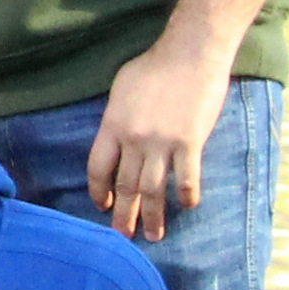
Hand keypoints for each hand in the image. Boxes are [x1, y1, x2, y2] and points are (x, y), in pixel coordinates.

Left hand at [81, 36, 232, 241]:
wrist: (190, 53)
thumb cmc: (154, 66)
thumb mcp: (121, 90)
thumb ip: (116, 119)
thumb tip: (114, 140)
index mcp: (113, 126)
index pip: (98, 168)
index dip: (99, 191)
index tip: (103, 205)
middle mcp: (134, 139)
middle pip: (126, 185)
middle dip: (123, 214)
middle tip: (123, 237)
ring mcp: (162, 142)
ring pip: (154, 189)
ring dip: (153, 215)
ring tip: (153, 235)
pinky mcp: (190, 142)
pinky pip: (187, 178)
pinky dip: (187, 195)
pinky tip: (187, 207)